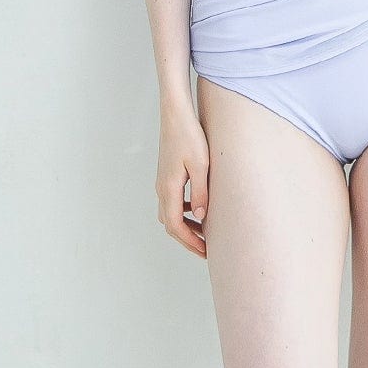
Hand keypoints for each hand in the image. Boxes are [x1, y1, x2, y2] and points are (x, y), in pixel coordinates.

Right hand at [156, 99, 209, 258]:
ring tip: (204, 234)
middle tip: (206, 250)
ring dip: (185, 227)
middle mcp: (162, 189)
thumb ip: (201, 192)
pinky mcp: (166, 176)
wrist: (175, 115)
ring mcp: (162, 183)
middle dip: (187, 240)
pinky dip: (183, 213)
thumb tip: (202, 217)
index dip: (190, 242)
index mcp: (169, 189)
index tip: (205, 252)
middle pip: (170, 224)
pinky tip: (198, 211)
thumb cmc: (189, 136)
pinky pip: (172, 202)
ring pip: (170, 214)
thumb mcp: (201, 165)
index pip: (176, 226)